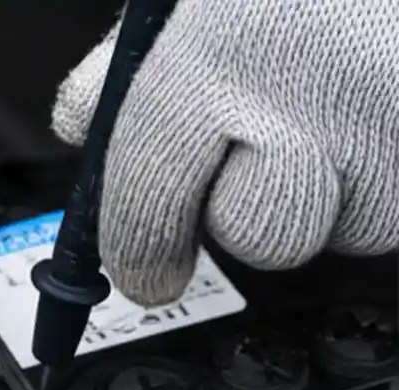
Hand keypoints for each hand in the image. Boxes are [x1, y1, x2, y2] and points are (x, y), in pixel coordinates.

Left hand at [52, 0, 397, 305]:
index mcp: (213, 52)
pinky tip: (383, 109)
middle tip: (263, 154)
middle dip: (253, 209)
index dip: (140, 251)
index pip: (147, 199)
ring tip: (344, 104)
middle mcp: (303, 94)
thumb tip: (83, 122)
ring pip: (347, 227)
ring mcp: (391, 124)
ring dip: (336, 190)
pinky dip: (392, 174)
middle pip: (258, 234)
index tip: (147, 274)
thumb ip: (135, 59)